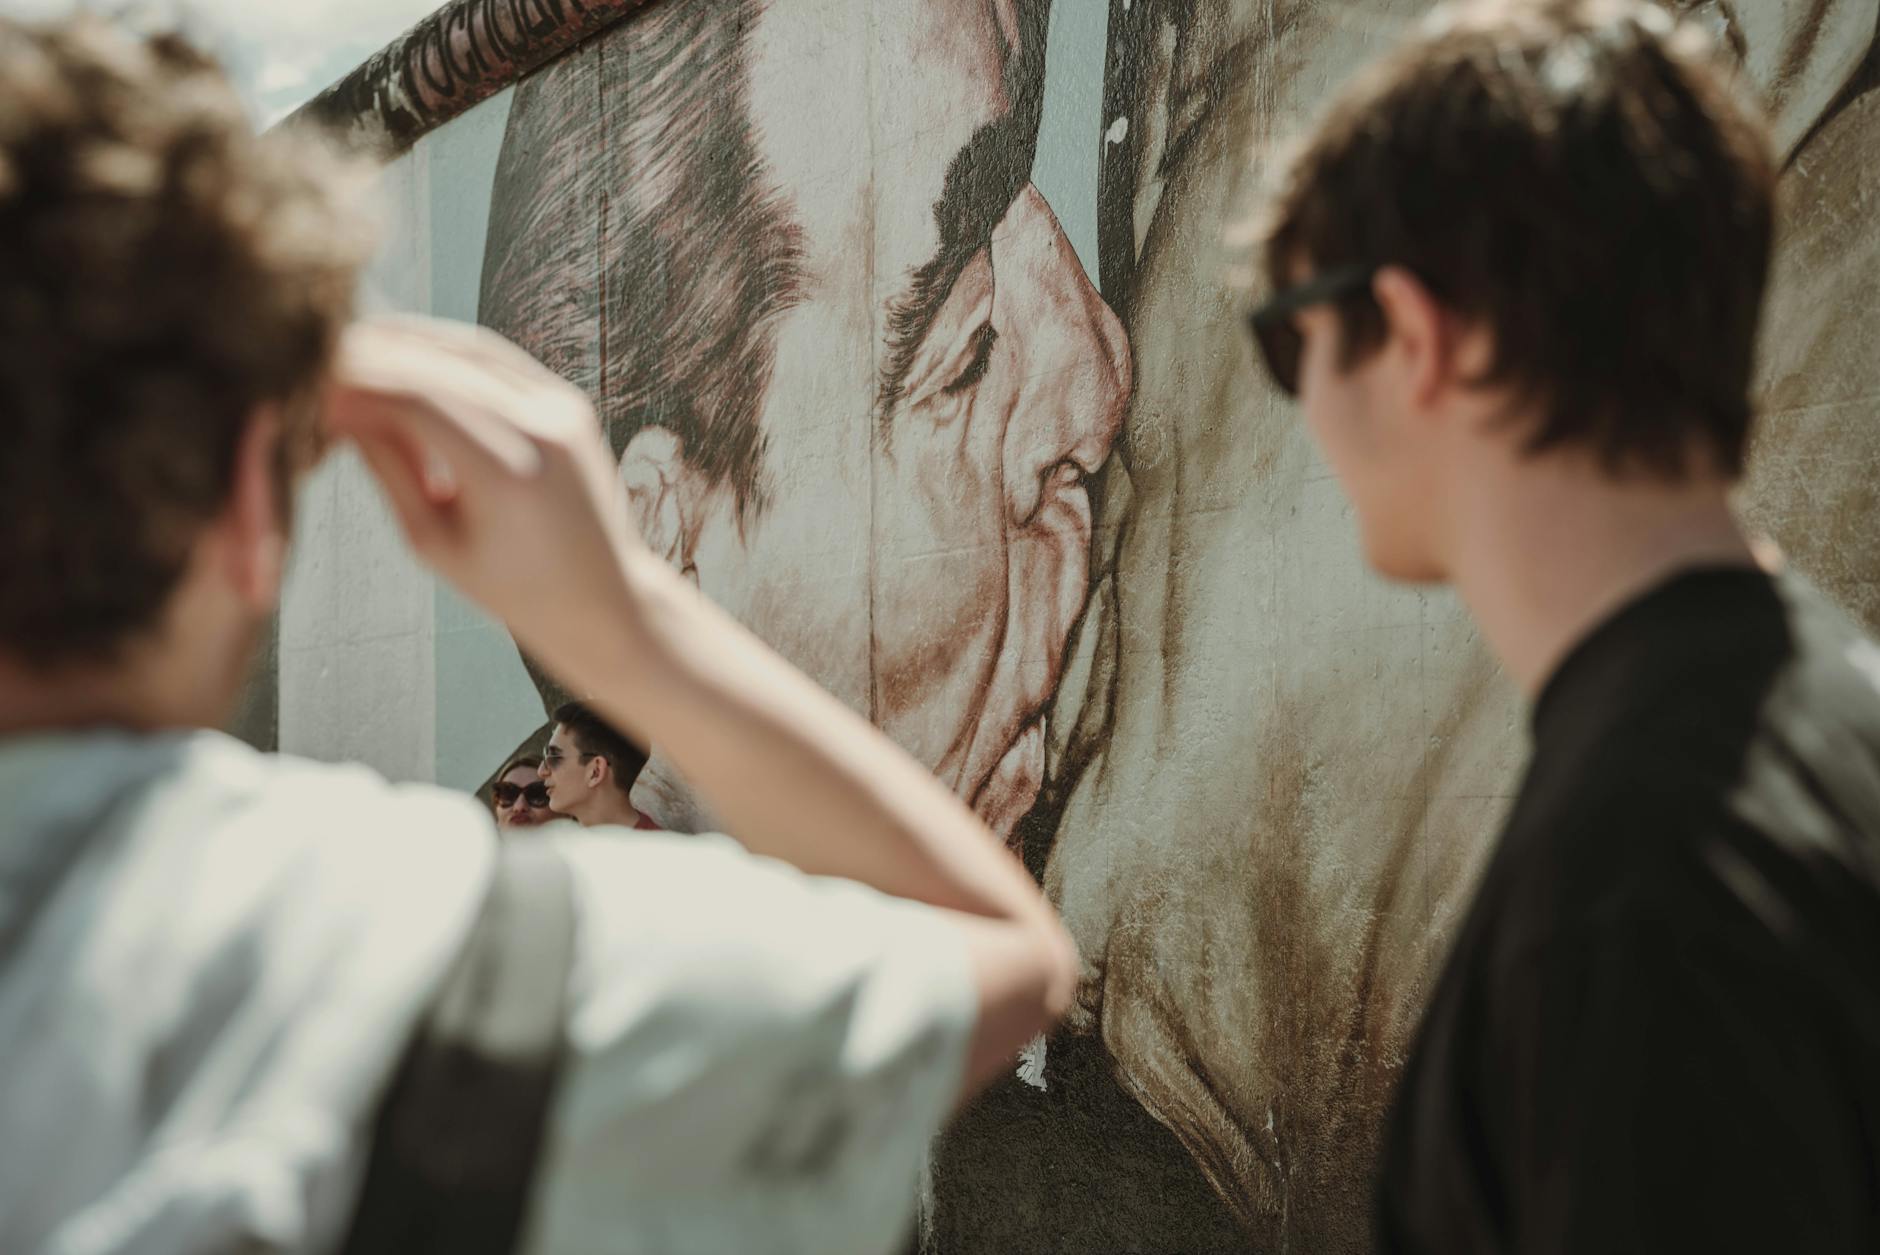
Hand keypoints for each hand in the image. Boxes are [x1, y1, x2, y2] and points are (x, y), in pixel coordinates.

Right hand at [324, 315, 647, 686]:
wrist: (607, 599)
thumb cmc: (513, 589)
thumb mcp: (433, 541)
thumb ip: (386, 467)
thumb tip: (333, 405)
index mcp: (508, 474)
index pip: (415, 398)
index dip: (356, 380)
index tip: (307, 378)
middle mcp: (542, 429)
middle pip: (440, 362)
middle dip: (373, 352)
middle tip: (315, 351)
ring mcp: (562, 408)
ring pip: (469, 346)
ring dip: (406, 338)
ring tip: (349, 344)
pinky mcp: (568, 401)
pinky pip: (497, 358)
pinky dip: (445, 348)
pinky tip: (403, 352)